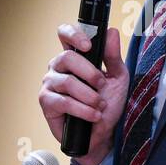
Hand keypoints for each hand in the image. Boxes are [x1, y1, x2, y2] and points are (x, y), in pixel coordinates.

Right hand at [39, 24, 128, 164]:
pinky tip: (93, 116)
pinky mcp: (46, 102)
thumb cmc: (108, 103)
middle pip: (67, 57)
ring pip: (67, 82)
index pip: (65, 34)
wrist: (103, 133)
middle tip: (102, 85)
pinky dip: (83, 110)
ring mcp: (50, 83)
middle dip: (89, 72)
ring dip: (89, 96)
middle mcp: (58, 67)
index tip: (88, 45)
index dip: (73, 34)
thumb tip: (111, 31)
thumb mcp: (118, 78)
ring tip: (100, 106)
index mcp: (75, 56)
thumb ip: (113, 56)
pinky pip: (63, 102)